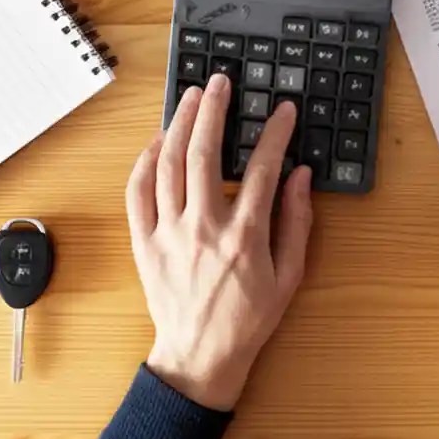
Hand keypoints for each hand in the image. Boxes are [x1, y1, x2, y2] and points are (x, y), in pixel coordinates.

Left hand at [125, 73, 313, 409]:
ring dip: (179, 124)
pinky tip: (159, 140)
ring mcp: (169, 234)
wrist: (200, 355)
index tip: (281, 110)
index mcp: (244, 238)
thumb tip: (299, 176)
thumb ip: (296, 222)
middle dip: (213, 111)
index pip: (262, 169)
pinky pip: (138, 191)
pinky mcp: (144, 242)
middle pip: (205, 154)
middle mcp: (204, 229)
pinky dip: (146, 160)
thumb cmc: (249, 318)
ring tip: (190, 97)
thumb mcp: (289, 275)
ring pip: (168, 165)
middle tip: (219, 83)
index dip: (274, 133)